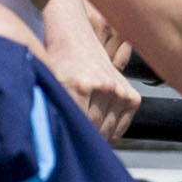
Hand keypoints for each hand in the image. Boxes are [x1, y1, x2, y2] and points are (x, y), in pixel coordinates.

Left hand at [42, 10, 140, 136]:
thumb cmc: (60, 64)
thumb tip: (53, 138)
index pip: (80, 127)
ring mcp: (119, 91)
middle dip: (84, 137)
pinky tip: (100, 125)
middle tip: (75, 138)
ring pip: (109, 130)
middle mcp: (103, 87)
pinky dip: (112, 131)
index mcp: (81, 86)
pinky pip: (122, 126)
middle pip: (95, 130)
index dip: (72, 137)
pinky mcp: (131, 95)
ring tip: (86, 130)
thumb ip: (51, 108)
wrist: (76, 41)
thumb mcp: (49, 83)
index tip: (67, 140)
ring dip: (98, 136)